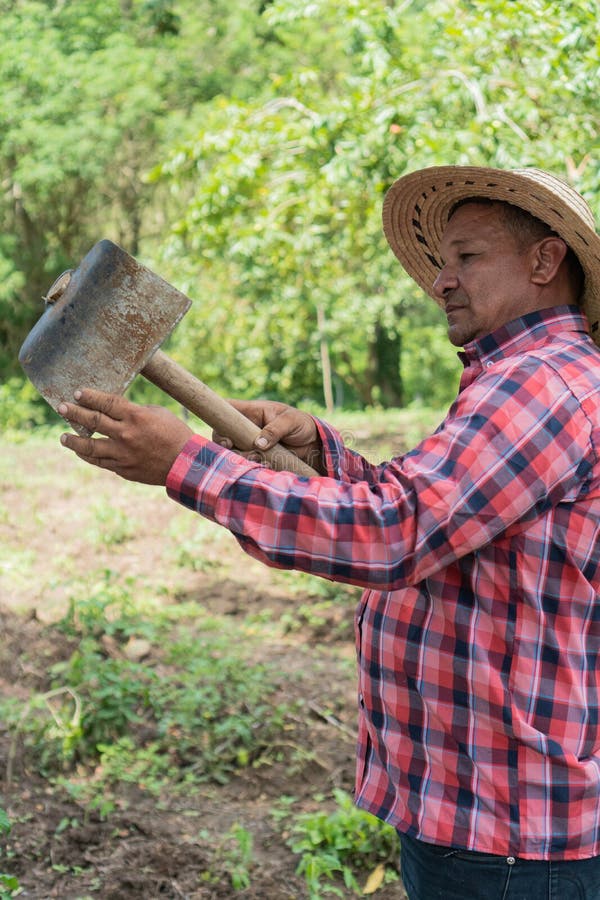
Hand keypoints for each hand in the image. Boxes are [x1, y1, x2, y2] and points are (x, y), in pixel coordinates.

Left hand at [59, 389, 193, 484]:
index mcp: (136, 416)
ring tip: (63, 437)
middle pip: (93, 421)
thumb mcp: (158, 413)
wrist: (186, 464)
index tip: (77, 393)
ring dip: (74, 441)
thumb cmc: (175, 434)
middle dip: (74, 413)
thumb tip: (115, 410)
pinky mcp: (123, 469)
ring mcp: (123, 454)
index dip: (89, 397)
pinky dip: (88, 456)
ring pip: (90, 447)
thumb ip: (135, 411)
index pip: (106, 402)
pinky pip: (100, 462)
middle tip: (62, 408)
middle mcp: (126, 435)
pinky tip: (81, 452)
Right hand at [213, 399, 324, 473]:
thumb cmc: (301, 425)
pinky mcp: (255, 457)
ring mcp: (249, 443)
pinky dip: (250, 466)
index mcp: (252, 411)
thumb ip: (275, 430)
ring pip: (232, 451)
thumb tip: (258, 443)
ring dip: (240, 456)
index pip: (227, 407)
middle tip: (235, 448)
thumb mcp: (291, 421)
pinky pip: (245, 463)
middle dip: (226, 444)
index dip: (219, 417)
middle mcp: (246, 427)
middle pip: (222, 433)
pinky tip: (263, 465)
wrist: (314, 445)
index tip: (225, 433)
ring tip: (257, 457)